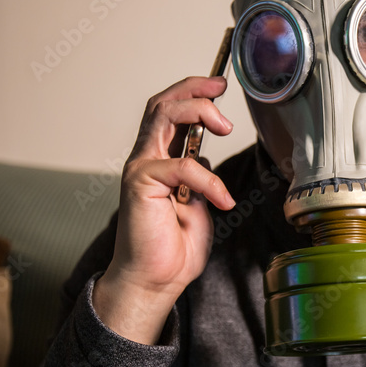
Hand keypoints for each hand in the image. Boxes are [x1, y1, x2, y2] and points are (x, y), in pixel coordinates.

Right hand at [94, 76, 234, 343]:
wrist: (154, 280)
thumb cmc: (172, 246)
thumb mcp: (197, 202)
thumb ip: (199, 176)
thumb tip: (206, 156)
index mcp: (158, 160)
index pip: (169, 111)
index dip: (192, 92)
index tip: (219, 87)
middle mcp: (146, 158)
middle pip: (162, 104)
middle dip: (193, 88)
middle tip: (220, 87)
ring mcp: (141, 169)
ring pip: (163, 117)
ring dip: (198, 111)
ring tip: (224, 126)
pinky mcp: (140, 184)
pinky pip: (182, 167)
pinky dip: (209, 180)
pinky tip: (223, 201)